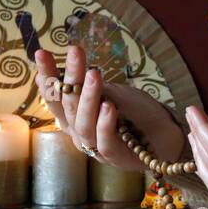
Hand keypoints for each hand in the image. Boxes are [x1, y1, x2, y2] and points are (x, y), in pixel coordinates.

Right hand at [34, 46, 184, 171]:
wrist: (166, 135)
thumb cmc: (134, 112)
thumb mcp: (111, 91)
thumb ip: (90, 84)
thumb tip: (71, 63)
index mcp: (73, 117)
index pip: (55, 96)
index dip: (47, 76)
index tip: (41, 53)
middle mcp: (79, 133)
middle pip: (69, 105)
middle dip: (71, 76)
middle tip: (75, 52)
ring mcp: (95, 147)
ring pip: (84, 123)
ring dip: (88, 98)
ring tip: (94, 74)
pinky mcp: (114, 157)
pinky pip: (105, 142)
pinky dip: (105, 123)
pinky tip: (109, 106)